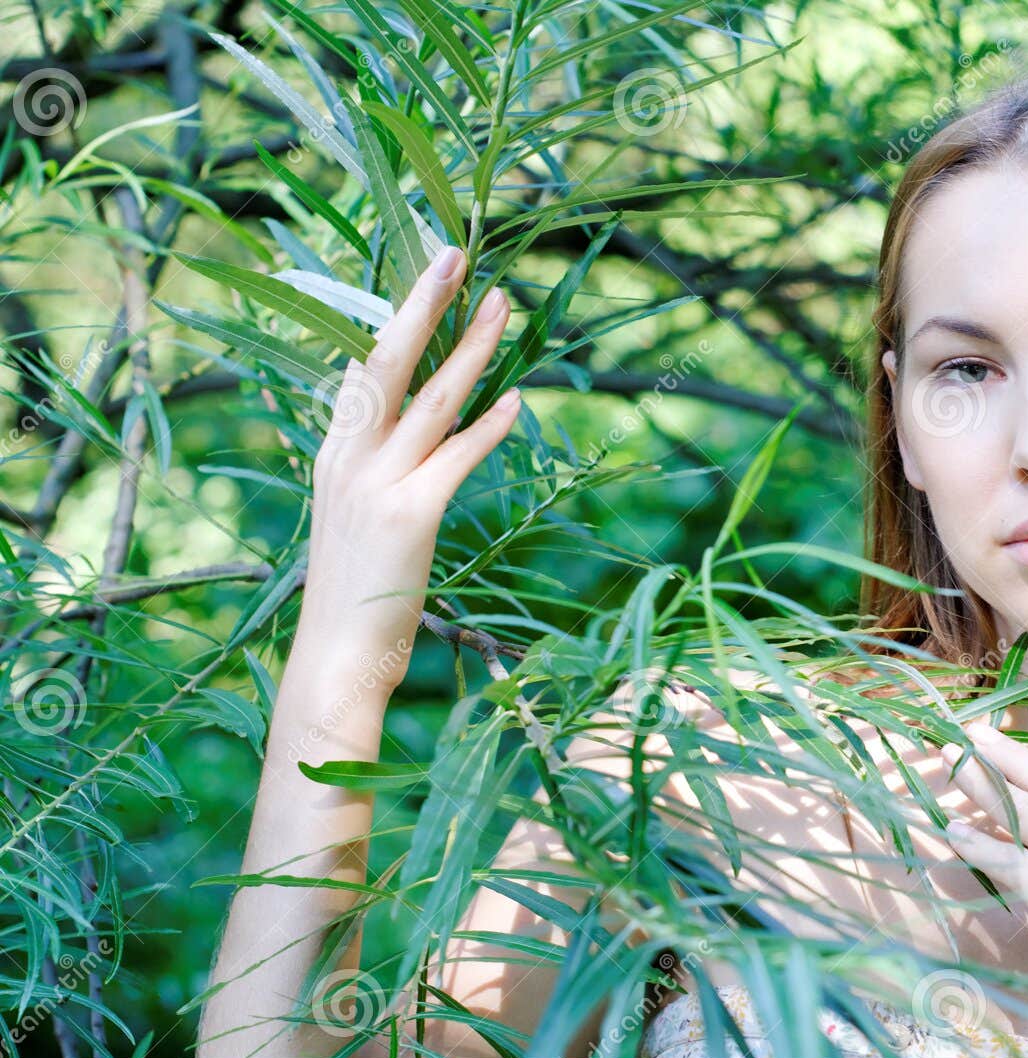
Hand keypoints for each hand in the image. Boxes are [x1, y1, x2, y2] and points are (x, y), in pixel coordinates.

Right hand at [299, 245, 517, 688]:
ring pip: (432, 397)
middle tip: (457, 254)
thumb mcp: (353, 516)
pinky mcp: (412, 513)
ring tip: (503, 306)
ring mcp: (377, 484)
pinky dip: (491, 425)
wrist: (336, 659)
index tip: (428, 275)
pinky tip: (519, 399)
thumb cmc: (356, 591)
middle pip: (390, 361)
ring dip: (473, 348)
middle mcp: (348, 459)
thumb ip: (373, 466)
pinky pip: (458, 454)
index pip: (366, 369)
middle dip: (425, 303)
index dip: (398, 318)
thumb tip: (397, 422)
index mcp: (333, 455)